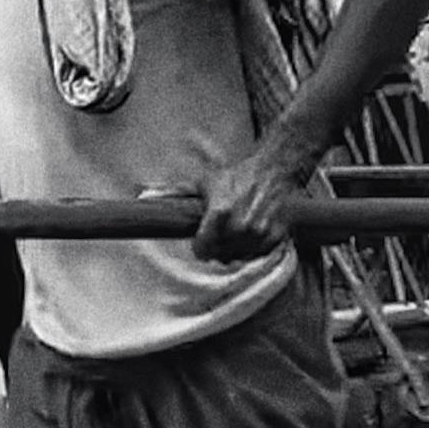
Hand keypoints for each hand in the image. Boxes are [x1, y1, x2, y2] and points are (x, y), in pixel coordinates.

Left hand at [194, 139, 311, 262]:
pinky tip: (250, 236)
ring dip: (235, 250)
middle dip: (217, 249)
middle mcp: (239, 226)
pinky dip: (253, 248)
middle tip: (218, 239)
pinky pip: (258, 253)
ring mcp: (258, 233)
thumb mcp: (207, 181)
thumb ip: (183, 195)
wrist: (273, 170)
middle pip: (220, 255)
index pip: (202, 249)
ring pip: (239, 257)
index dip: (200, 248)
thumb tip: (153, 200)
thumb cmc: (239, 174)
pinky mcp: (275, 236)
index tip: (201, 246)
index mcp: (219, 212)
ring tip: (235, 236)